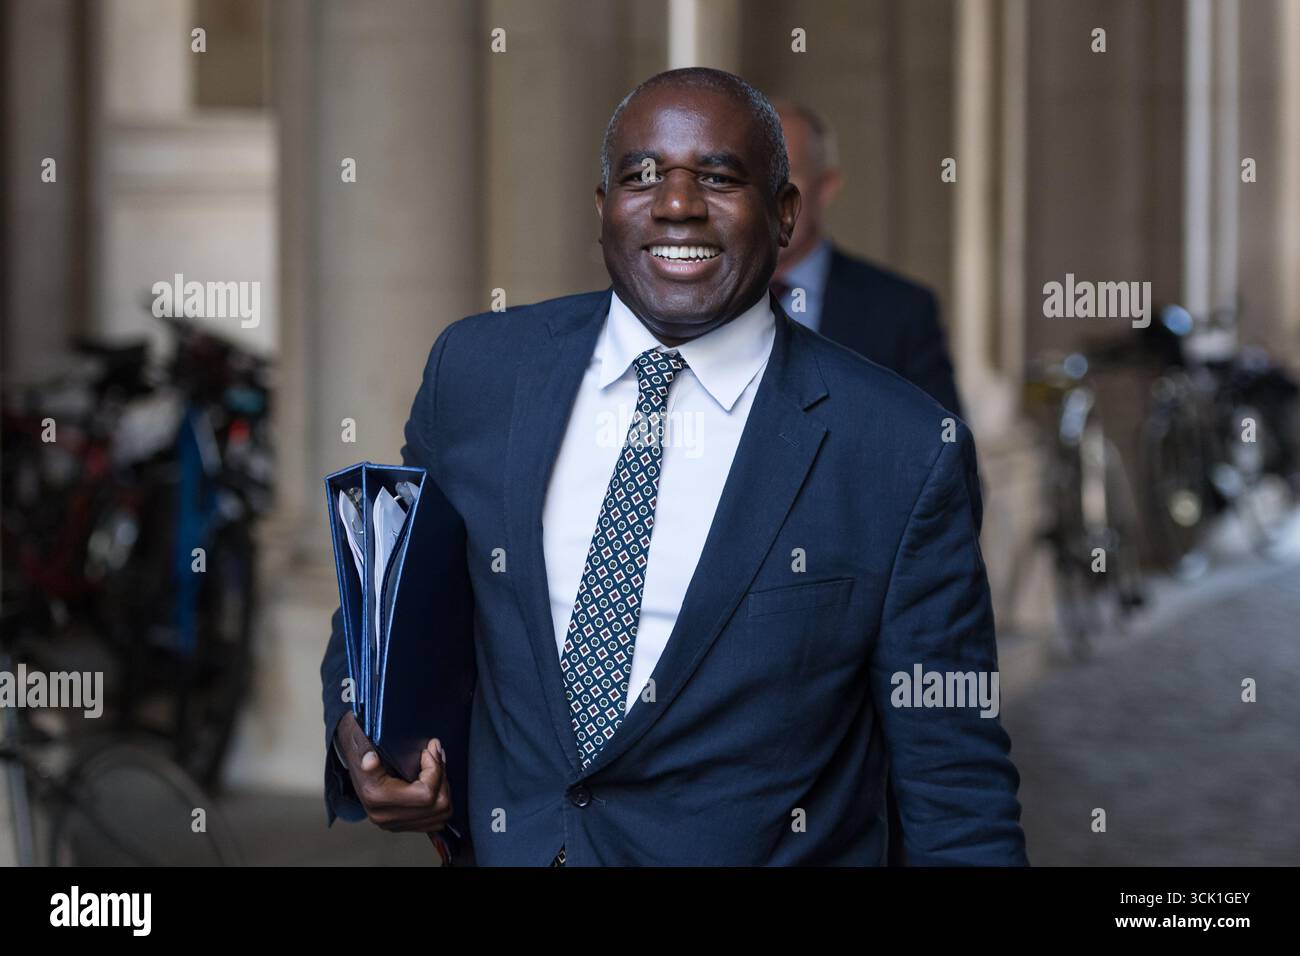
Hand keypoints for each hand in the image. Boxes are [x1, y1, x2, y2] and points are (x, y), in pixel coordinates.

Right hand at [335, 711, 452, 832]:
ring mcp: (393, 824)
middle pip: (439, 806)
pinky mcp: (400, 825)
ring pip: (441, 816)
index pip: (426, 794)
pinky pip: (435, 822)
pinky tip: (434, 784)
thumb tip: (370, 760)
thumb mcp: (364, 747)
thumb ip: (368, 754)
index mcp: (377, 797)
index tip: (429, 751)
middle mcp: (385, 816)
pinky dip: (440, 802)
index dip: (435, 770)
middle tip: (436, 758)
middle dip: (442, 778)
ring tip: (436, 770)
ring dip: (444, 790)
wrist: (354, 762)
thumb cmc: (364, 751)